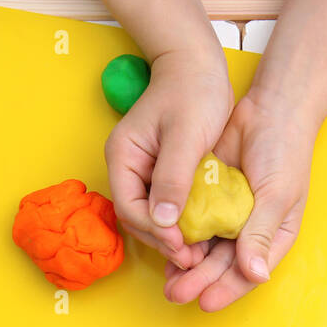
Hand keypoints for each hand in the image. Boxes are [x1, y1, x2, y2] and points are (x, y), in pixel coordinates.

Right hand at [104, 49, 233, 269]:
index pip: (129, 207)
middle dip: (164, 241)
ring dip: (174, 239)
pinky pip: (169, 208)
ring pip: (153, 218)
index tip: (182, 244)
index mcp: (123, 157)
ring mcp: (145, 174)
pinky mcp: (165, 176)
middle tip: (193, 260)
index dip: (154, 230)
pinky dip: (184, 225)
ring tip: (199, 255)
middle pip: (138, 219)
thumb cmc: (193, 91)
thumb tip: (162, 221)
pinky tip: (203, 237)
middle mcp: (129, 169)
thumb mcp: (185, 135)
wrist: (200, 66)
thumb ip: (172, 178)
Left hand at [163, 90, 315, 310]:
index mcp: (272, 238)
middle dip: (199, 281)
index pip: (248, 273)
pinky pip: (191, 223)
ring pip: (204, 249)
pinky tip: (165, 247)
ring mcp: (227, 216)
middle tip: (175, 294)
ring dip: (186, 265)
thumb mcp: (277, 196)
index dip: (227, 289)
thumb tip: (255, 275)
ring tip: (167, 281)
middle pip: (221, 265)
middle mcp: (249, 233)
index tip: (205, 302)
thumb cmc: (285, 154)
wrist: (270, 110)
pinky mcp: (208, 199)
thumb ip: (261, 234)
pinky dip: (180, 236)